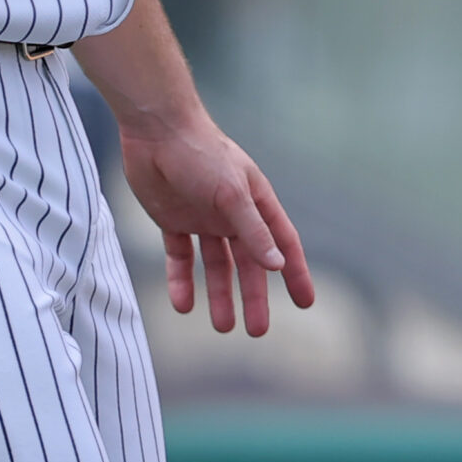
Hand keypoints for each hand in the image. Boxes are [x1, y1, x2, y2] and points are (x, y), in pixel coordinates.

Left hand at [120, 118, 314, 336]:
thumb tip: (277, 264)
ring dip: (220, 295)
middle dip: (254, 296)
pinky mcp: (173, 221)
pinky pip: (181, 258)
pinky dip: (182, 281)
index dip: (295, 273)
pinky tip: (183, 304)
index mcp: (255, 203)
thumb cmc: (201, 153)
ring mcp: (202, 218)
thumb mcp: (231, 194)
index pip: (282, 244)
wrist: (156, 130)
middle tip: (258, 331)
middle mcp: (232, 214)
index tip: (306, 303)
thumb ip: (253, 230)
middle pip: (248, 263)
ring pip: (216, 265)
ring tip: (222, 327)